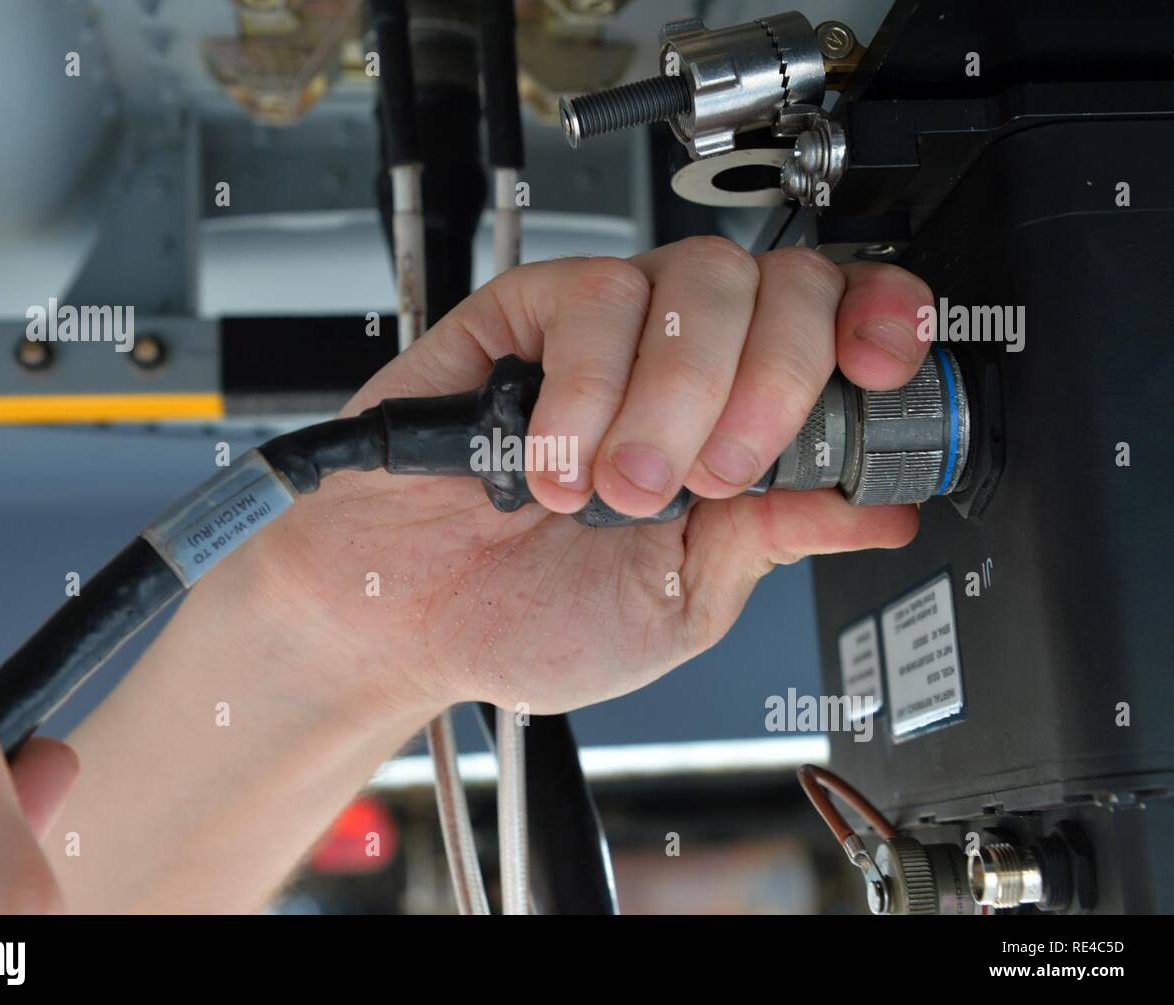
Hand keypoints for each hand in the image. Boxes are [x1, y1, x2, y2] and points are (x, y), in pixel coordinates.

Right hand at [253, 239, 931, 716]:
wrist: (404, 618)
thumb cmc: (530, 615)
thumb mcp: (686, 599)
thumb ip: (779, 537)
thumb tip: (887, 506)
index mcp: (737, 424)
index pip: (836, 324)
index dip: (878, 322)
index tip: (883, 367)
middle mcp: (684, 363)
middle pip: (782, 284)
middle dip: (769, 385)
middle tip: (714, 478)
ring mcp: (608, 330)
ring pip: (693, 283)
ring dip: (670, 401)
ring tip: (618, 492)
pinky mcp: (527, 310)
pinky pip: (594, 300)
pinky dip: (587, 392)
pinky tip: (554, 464)